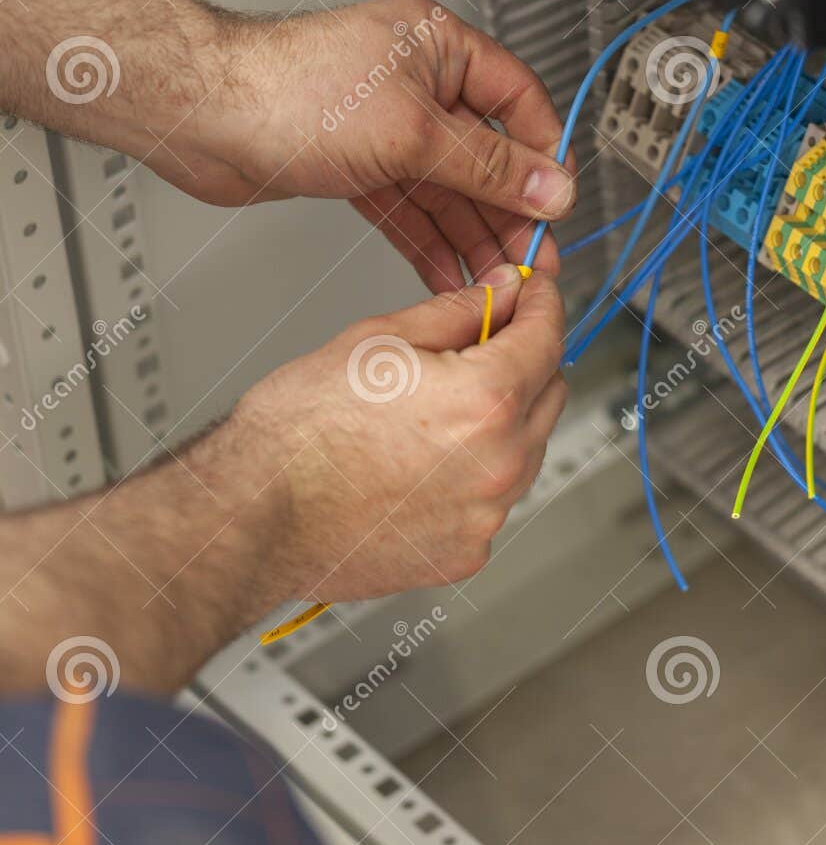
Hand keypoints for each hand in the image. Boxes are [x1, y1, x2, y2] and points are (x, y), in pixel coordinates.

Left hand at [159, 0, 576, 289]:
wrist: (203, 116)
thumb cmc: (288, 91)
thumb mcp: (413, 133)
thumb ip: (489, 166)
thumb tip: (549, 186)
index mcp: (438, 45)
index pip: (518, 98)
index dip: (542, 153)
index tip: (557, 203)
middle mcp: (415, 80)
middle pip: (484, 152)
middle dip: (508, 209)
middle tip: (531, 258)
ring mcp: (383, 123)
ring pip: (445, 186)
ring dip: (470, 235)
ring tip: (495, 281)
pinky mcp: (354, 162)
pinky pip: (406, 205)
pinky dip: (427, 240)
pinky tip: (448, 275)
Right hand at [237, 266, 565, 599]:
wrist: (256, 511)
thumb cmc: (302, 427)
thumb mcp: (381, 339)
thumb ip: (459, 311)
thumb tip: (500, 292)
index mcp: (486, 400)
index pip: (548, 336)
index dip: (543, 302)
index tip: (534, 291)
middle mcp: (500, 464)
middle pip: (549, 394)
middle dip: (524, 361)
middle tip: (479, 344)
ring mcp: (486, 516)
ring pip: (526, 451)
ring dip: (502, 422)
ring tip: (432, 413)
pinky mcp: (464, 553)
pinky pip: (492, 502)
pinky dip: (473, 477)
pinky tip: (421, 464)